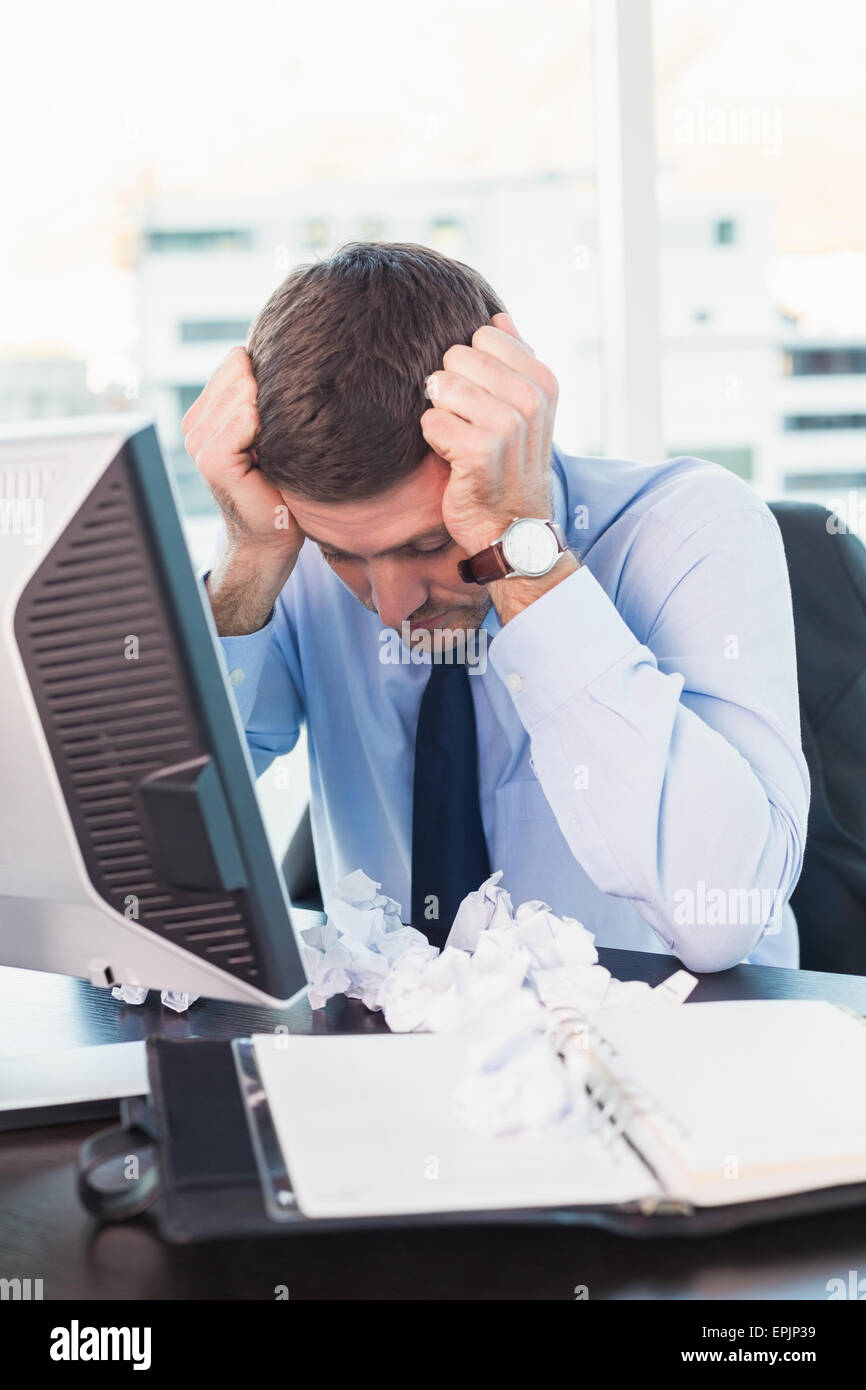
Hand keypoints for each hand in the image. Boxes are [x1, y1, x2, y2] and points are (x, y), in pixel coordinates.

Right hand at [182, 346, 303, 560]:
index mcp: (206, 414)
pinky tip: (269, 451)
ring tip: (276, 447)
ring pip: (241, 394)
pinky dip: (261, 429)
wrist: (273, 536)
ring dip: (269, 414)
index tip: (285, 409)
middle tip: (282, 435)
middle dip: (270, 394)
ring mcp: (198, 443)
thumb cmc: (279, 486)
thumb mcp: (272, 433)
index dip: (266, 377)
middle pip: (238, 373)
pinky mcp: (212, 461)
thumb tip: (282, 350)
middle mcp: (196, 425)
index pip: (234, 363)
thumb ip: (263, 397)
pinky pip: (241, 419)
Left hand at [419, 312, 558, 556]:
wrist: (512, 530)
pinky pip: (430, 421)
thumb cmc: (510, 465)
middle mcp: (531, 400)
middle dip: (452, 390)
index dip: (471, 368)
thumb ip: (515, 360)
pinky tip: (454, 460)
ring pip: (441, 386)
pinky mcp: (479, 451)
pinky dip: (433, 441)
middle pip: (457, 356)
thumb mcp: (526, 410)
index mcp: (544, 381)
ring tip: (460, 441)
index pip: (483, 335)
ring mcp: (507, 426)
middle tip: (469, 425)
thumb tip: (498, 316)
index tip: (484, 403)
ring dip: (441, 415)